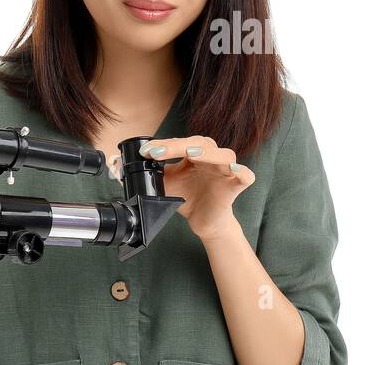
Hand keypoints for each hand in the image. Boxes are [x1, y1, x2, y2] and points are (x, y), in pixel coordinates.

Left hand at [138, 136, 253, 241]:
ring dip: (207, 153)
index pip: (181, 143)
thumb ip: (150, 173)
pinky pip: (245, 176)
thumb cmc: (187, 197)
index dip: (164, 145)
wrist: (202, 221)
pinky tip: (234, 170)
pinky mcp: (235, 185)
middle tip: (157, 153)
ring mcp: (226, 171)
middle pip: (200, 143)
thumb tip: (119, 168)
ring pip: (223, 154)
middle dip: (178, 146)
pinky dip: (241, 172)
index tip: (145, 151)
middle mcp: (212, 158)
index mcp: (195, 154)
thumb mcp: (165, 184)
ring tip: (191, 154)